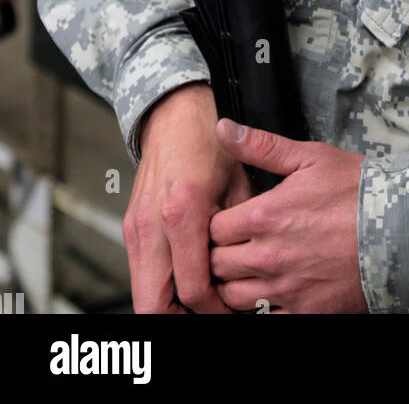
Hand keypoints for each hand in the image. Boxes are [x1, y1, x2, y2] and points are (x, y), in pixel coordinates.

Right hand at [123, 82, 253, 313]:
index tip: (235, 311)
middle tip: (213, 316)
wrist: (174, 116)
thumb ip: (240, 229)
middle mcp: (154, 224)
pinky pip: (141, 275)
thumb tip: (251, 271)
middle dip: (184, 319)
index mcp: (184, 212)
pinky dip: (160, 289)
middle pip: (155, 303)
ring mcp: (137, 228)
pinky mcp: (131, 228)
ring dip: (170, 307)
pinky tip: (186, 284)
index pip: (193, 287)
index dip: (215, 309)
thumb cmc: (209, 145)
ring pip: (143, 295)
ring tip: (202, 306)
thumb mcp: (239, 183)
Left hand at [209, 120, 366, 314]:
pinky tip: (270, 293)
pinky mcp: (304, 311)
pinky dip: (260, 309)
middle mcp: (268, 255)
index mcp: (265, 215)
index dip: (217, 225)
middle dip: (221, 254)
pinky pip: (263, 319)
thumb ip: (261, 146)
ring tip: (249, 270)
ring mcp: (285, 288)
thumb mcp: (310, 158)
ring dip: (235, 284)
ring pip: (233, 297)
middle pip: (217, 265)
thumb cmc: (357, 190)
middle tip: (236, 246)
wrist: (399, 228)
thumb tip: (223, 128)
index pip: (212, 229)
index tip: (228, 222)